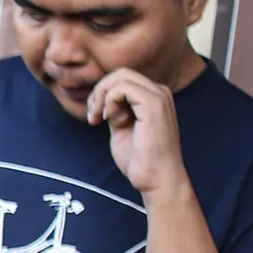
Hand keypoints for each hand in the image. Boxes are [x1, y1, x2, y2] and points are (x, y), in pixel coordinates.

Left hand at [88, 67, 189, 198]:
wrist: (157, 180)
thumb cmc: (140, 160)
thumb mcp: (121, 129)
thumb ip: (115, 111)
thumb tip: (103, 99)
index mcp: (153, 97)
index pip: (122, 79)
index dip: (102, 94)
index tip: (94, 117)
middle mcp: (159, 93)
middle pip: (120, 73)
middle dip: (99, 91)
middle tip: (93, 116)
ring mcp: (159, 97)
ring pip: (121, 76)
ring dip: (101, 95)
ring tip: (98, 118)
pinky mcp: (154, 105)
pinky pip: (124, 87)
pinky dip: (109, 100)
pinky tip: (108, 119)